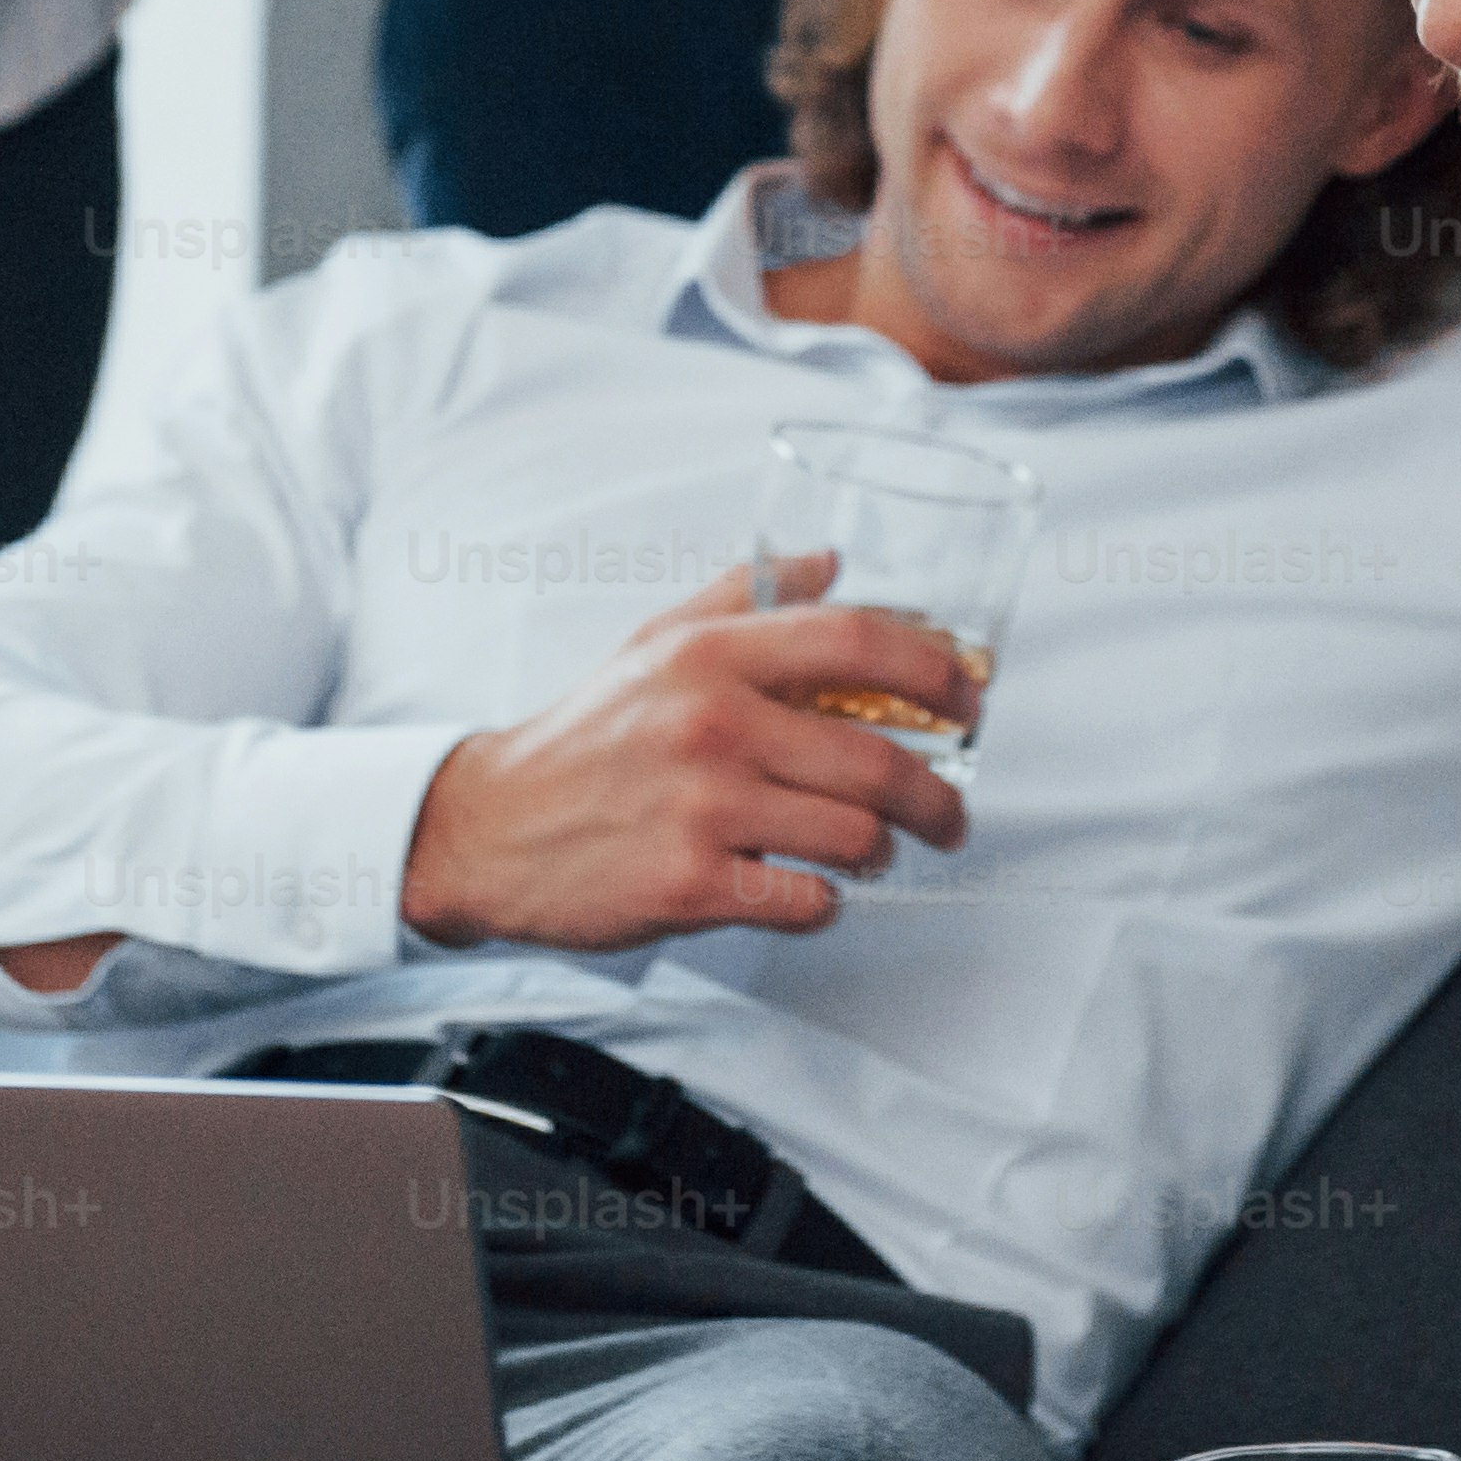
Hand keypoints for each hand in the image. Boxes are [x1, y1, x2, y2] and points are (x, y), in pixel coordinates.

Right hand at [397, 559, 976, 948]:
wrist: (490, 829)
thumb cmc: (585, 738)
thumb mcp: (655, 642)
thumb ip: (745, 595)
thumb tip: (829, 559)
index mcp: (711, 656)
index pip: (856, 642)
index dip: (934, 671)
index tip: (969, 701)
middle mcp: (713, 724)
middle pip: (878, 760)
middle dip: (936, 799)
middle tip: (948, 815)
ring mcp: (703, 809)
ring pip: (854, 836)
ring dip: (879, 851)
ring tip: (867, 851)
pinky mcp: (691, 885)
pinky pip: (806, 900)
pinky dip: (822, 902)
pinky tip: (803, 888)